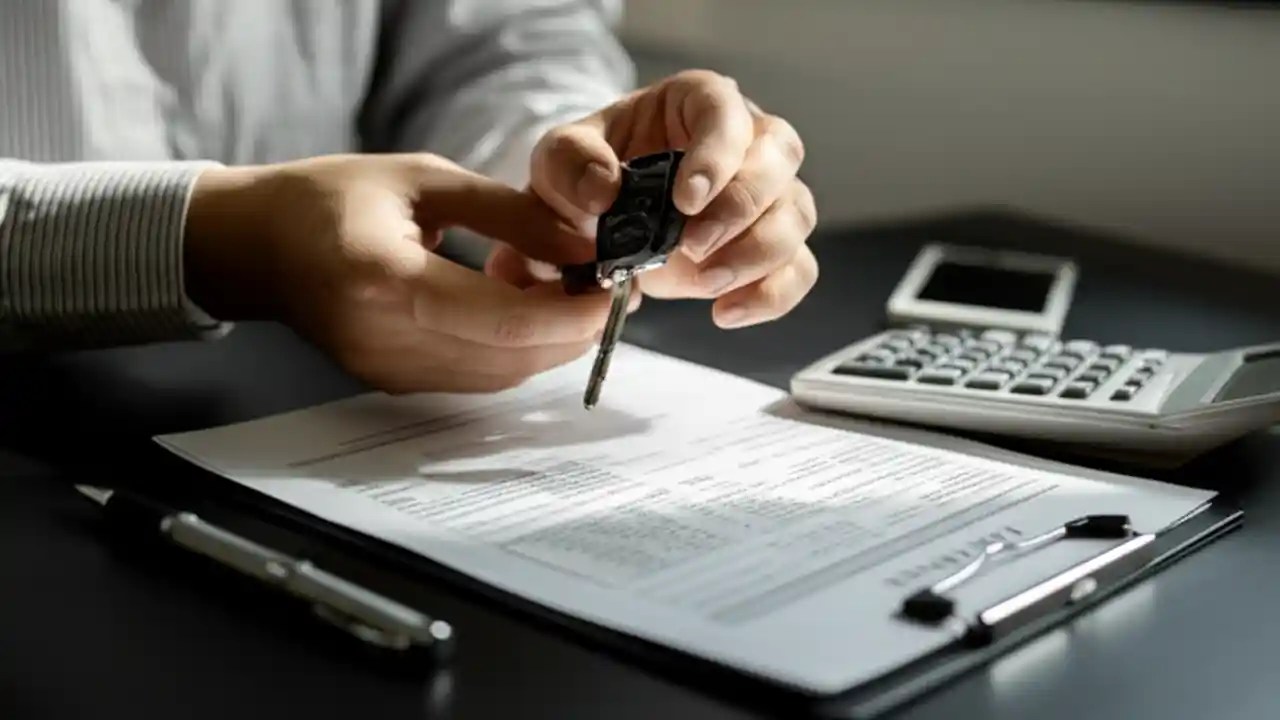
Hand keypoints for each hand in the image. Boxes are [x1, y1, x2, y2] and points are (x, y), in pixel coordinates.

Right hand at [184, 153, 625, 393]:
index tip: (616, 292)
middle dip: (572, 333)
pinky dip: (512, 351)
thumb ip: (507, 215)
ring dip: (547, 345)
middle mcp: (386, 341)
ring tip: (574, 297)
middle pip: (509, 360)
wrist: (253, 246)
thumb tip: (583, 244)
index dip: (571, 316)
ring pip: (498, 378)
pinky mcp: (389, 383)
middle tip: (608, 291)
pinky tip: (526, 314)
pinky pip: (472, 378)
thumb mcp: (422, 180)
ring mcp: (386, 372)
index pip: (504, 323)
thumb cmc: (329, 198)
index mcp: (387, 282)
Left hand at [493, 69, 818, 328]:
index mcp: (697, 103)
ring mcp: (767, 196)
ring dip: (758, 254)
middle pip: (779, 158)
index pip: (726, 111)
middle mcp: (747, 142)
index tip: (685, 199)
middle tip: (692, 245)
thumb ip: (570, 164)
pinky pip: (798, 269)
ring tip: (706, 283)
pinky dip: (771, 295)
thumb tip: (603, 187)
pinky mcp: (771, 248)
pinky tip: (727, 312)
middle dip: (740, 207)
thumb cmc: (589, 175)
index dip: (717, 153)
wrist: (595, 222)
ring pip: (796, 214)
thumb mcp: (559, 160)